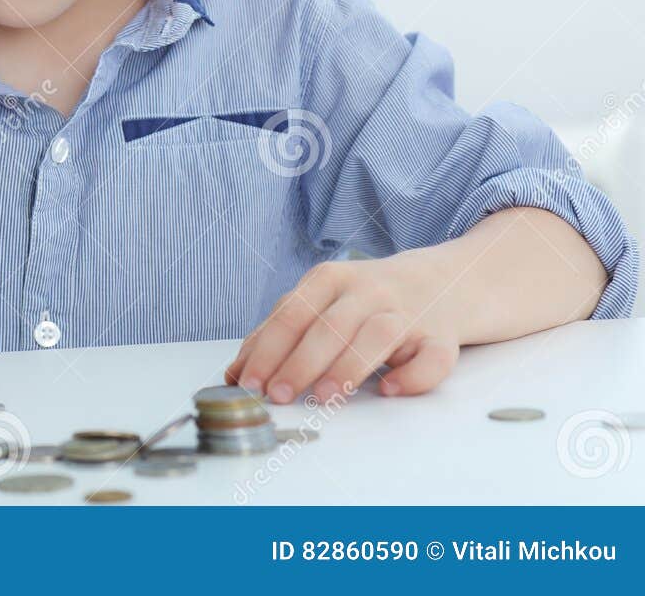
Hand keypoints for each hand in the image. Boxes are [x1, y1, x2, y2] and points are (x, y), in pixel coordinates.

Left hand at [223, 253, 461, 403]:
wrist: (440, 281)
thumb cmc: (363, 300)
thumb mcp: (317, 302)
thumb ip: (278, 334)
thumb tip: (235, 373)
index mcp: (329, 279)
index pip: (292, 314)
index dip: (268, 350)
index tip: (250, 383)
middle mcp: (368, 291)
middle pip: (330, 325)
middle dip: (299, 363)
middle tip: (279, 396)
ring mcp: (408, 312)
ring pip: (377, 335)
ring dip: (348, 367)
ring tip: (324, 398)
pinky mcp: (442, 337)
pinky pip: (433, 356)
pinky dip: (413, 375)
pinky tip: (389, 389)